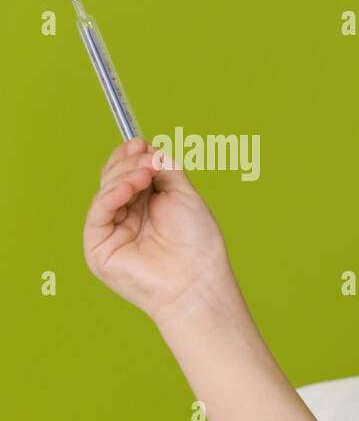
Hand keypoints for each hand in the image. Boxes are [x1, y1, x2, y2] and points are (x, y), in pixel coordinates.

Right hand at [83, 137, 237, 325]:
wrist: (196, 279)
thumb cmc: (197, 243)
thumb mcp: (184, 194)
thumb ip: (165, 169)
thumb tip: (149, 148)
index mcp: (147, 206)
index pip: (128, 173)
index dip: (130, 156)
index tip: (139, 141)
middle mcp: (127, 217)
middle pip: (114, 178)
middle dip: (129, 163)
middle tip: (148, 159)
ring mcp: (111, 231)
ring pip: (106, 191)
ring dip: (125, 176)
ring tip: (146, 174)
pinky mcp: (98, 246)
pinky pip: (98, 212)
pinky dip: (112, 194)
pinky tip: (129, 186)